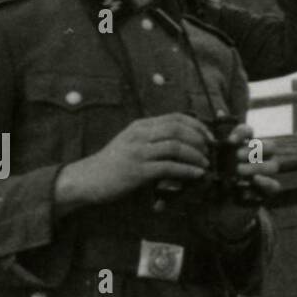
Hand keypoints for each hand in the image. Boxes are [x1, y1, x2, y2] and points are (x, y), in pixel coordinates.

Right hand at [53, 113, 212, 214]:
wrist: (87, 179)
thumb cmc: (113, 164)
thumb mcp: (132, 143)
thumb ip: (153, 139)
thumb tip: (183, 143)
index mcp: (141, 126)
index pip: (176, 117)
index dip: (197, 125)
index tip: (209, 136)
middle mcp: (140, 135)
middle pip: (179, 129)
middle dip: (199, 139)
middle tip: (209, 150)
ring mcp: (138, 152)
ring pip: (176, 146)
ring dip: (196, 155)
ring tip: (205, 163)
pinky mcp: (137, 171)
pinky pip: (169, 167)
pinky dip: (187, 170)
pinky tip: (197, 174)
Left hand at [207, 123, 280, 236]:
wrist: (213, 214)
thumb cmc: (211, 184)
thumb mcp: (207, 165)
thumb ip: (212, 143)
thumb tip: (217, 113)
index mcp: (242, 147)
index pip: (249, 132)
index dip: (243, 132)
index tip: (230, 141)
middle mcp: (257, 159)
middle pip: (271, 145)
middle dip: (256, 149)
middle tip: (237, 156)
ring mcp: (264, 176)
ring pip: (274, 165)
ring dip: (258, 166)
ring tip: (239, 171)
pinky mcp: (265, 193)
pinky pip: (274, 186)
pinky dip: (265, 183)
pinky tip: (253, 183)